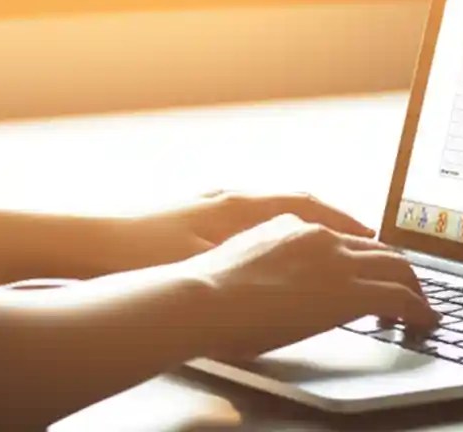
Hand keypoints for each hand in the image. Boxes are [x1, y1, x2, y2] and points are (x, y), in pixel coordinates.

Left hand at [106, 190, 374, 274]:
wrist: (90, 243)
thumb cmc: (145, 252)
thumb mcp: (207, 263)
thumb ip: (252, 259)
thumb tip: (293, 263)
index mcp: (241, 205)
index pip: (308, 206)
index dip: (345, 222)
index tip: (373, 237)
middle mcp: (231, 198)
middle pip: (297, 204)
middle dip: (334, 222)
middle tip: (364, 241)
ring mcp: (212, 206)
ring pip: (274, 212)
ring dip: (304, 227)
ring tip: (326, 246)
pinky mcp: (193, 218)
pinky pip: (251, 221)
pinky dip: (275, 232)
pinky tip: (272, 249)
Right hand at [178, 213, 437, 359]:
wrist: (205, 298)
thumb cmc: (210, 291)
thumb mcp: (244, 257)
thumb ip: (271, 258)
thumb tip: (280, 278)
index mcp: (296, 226)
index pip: (349, 238)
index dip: (368, 257)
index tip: (376, 271)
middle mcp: (324, 237)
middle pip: (380, 248)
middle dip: (400, 270)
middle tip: (410, 291)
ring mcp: (339, 261)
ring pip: (398, 268)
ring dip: (414, 289)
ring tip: (423, 309)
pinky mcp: (349, 291)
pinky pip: (399, 296)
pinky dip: (419, 309)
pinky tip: (425, 322)